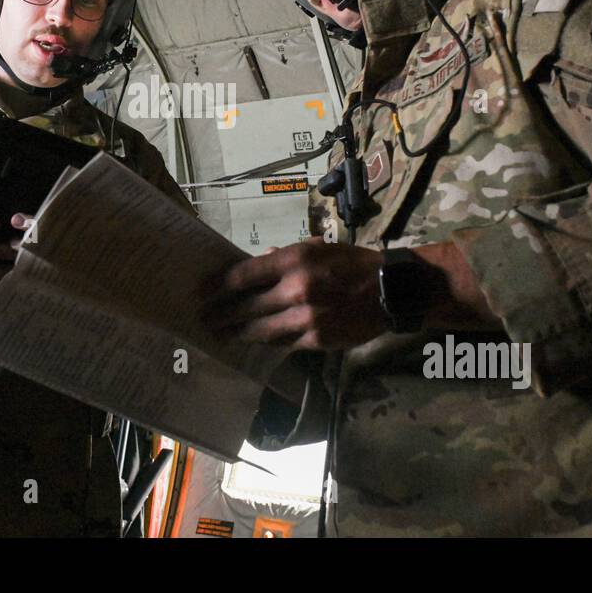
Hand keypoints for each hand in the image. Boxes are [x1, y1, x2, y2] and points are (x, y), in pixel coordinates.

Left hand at [203, 238, 388, 350]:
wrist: (387, 290)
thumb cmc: (351, 264)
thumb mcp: (317, 248)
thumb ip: (284, 256)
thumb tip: (258, 262)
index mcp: (295, 260)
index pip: (245, 275)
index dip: (220, 286)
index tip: (204, 293)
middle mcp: (297, 288)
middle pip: (247, 306)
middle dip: (223, 315)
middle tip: (206, 320)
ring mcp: (306, 317)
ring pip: (262, 330)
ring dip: (239, 334)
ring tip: (223, 335)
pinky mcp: (317, 339)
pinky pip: (284, 343)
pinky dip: (268, 342)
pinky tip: (255, 343)